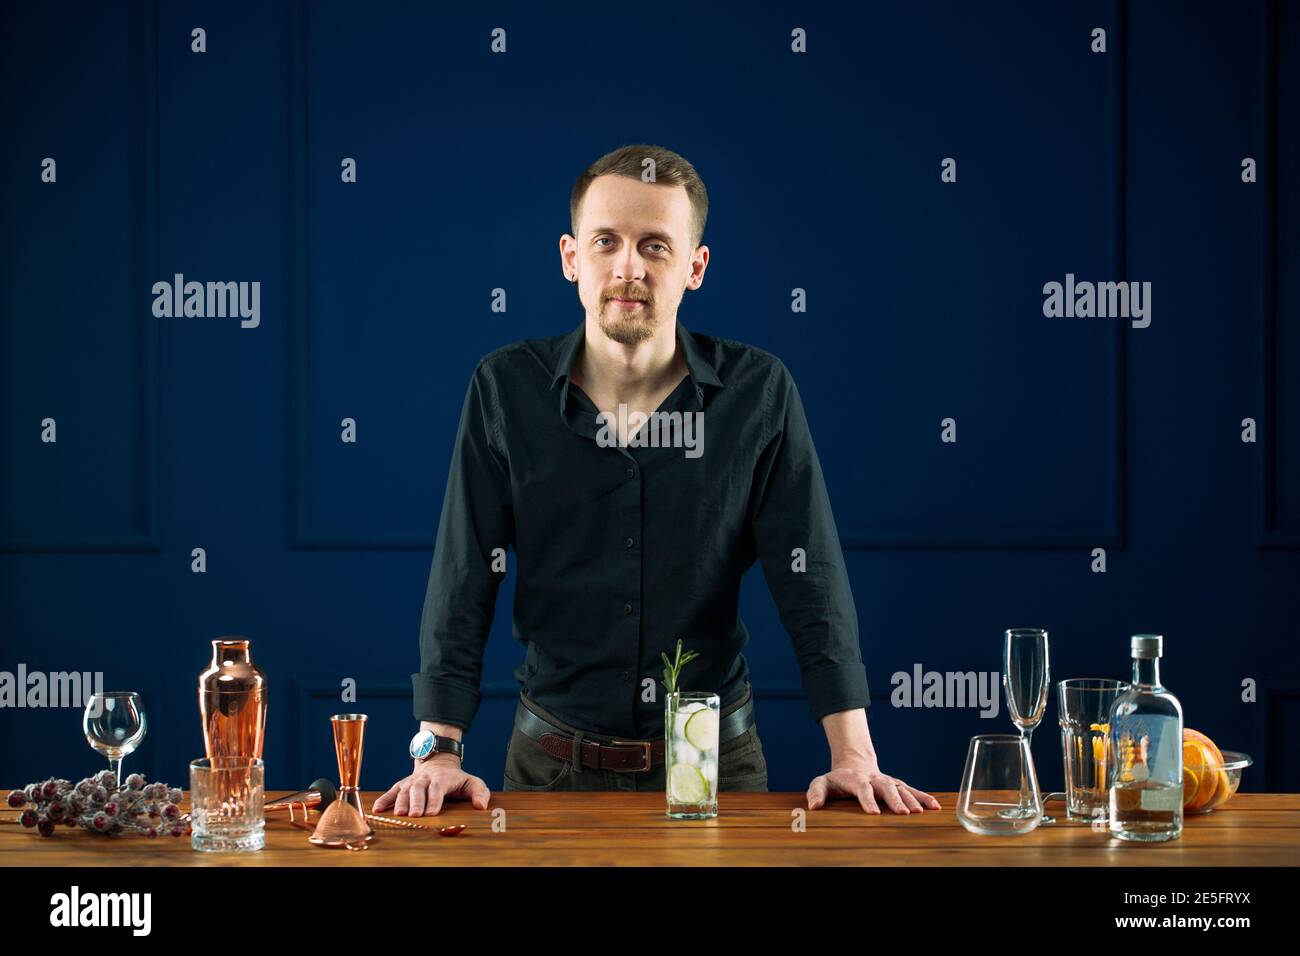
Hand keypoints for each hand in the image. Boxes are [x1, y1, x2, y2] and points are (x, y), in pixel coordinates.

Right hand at [372, 753, 490, 815]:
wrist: (438, 762)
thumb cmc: (456, 778)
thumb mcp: (472, 782)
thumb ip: (479, 792)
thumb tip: (481, 805)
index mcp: (442, 778)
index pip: (437, 788)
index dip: (434, 800)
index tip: (432, 812)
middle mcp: (425, 779)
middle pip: (419, 789)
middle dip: (417, 802)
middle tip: (415, 815)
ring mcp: (412, 781)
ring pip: (404, 790)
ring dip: (400, 802)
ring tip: (399, 814)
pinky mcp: (402, 784)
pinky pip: (391, 791)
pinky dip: (384, 799)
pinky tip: (377, 809)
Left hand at [806, 758, 940, 813]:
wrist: (854, 765)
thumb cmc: (837, 779)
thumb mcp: (822, 782)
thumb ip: (816, 792)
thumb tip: (814, 806)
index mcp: (856, 779)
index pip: (862, 789)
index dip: (867, 800)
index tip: (874, 814)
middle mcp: (875, 779)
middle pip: (886, 787)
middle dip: (895, 800)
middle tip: (903, 813)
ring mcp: (888, 781)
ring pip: (902, 788)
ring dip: (912, 799)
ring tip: (921, 812)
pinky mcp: (898, 785)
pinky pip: (913, 790)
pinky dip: (924, 797)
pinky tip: (935, 807)